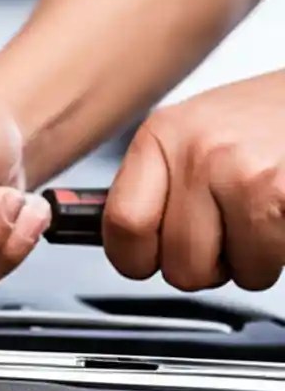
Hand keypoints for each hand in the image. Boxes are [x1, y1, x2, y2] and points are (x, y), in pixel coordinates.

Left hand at [104, 71, 284, 291]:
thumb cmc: (267, 116)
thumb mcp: (194, 131)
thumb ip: (158, 182)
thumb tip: (122, 237)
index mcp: (162, 136)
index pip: (123, 223)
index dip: (134, 258)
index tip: (144, 261)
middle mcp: (200, 154)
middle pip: (181, 265)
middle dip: (206, 267)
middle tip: (222, 237)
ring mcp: (247, 175)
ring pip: (237, 274)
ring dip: (253, 260)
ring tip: (261, 217)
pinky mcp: (284, 196)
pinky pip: (274, 263)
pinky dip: (281, 252)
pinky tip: (280, 215)